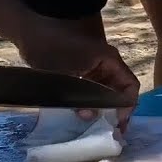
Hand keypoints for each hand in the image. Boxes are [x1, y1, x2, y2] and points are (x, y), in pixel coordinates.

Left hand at [16, 20, 139, 129]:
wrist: (31, 30)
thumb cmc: (52, 48)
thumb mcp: (66, 75)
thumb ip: (80, 97)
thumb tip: (89, 116)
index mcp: (109, 61)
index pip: (129, 87)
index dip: (127, 107)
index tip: (117, 125)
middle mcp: (106, 64)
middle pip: (119, 91)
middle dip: (116, 111)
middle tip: (110, 131)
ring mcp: (94, 66)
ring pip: (106, 91)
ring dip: (103, 108)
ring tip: (97, 126)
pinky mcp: (82, 70)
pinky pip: (93, 89)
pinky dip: (91, 102)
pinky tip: (83, 114)